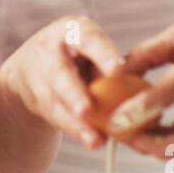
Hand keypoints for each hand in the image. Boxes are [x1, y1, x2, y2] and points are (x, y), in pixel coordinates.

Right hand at [0, 15, 123, 148]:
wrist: (32, 65)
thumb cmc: (79, 55)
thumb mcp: (92, 50)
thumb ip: (110, 66)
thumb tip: (141, 90)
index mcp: (74, 31)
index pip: (88, 39)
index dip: (102, 54)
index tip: (118, 71)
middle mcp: (51, 50)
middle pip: (60, 73)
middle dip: (73, 93)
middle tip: (86, 110)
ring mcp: (37, 75)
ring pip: (53, 101)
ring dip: (74, 123)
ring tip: (94, 140)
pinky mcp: (33, 98)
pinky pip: (53, 116)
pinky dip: (73, 130)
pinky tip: (91, 141)